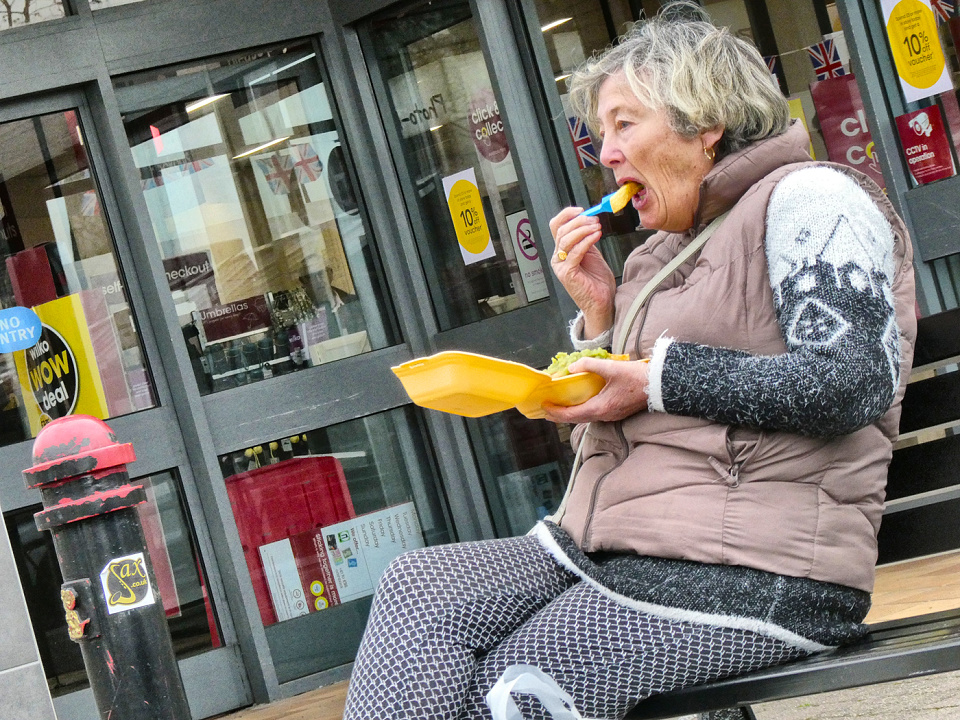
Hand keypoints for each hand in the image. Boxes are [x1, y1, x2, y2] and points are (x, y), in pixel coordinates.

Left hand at [542, 357, 648, 423]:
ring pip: (585, 417)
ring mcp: (611, 416)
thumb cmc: (636, 377)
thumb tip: (571, 367)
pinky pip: (594, 414)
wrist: (660, 385)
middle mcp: (604, 416)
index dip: (555, 412)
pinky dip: (582, 410)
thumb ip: (589, 366)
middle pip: (576, 419)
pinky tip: (580, 402)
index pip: (571, 414)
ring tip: (560, 406)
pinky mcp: (616, 412)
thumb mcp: (611, 368)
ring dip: (571, 413)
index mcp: (600, 408)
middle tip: (546, 409)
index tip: (543, 406)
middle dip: (560, 415)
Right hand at [549, 207, 616, 336]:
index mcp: (562, 251)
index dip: (568, 214)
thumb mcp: (592, 253)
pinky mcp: (567, 274)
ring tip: (597, 227)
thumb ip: (587, 238)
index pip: (557, 226)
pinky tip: (596, 236)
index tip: (583, 209)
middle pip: (561, 230)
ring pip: (566, 239)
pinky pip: (575, 252)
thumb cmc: (597, 281)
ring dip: (583, 229)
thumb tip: (590, 219)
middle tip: (594, 219)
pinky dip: (586, 241)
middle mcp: (558, 257)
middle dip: (579, 221)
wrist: (602, 303)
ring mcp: (561, 266)